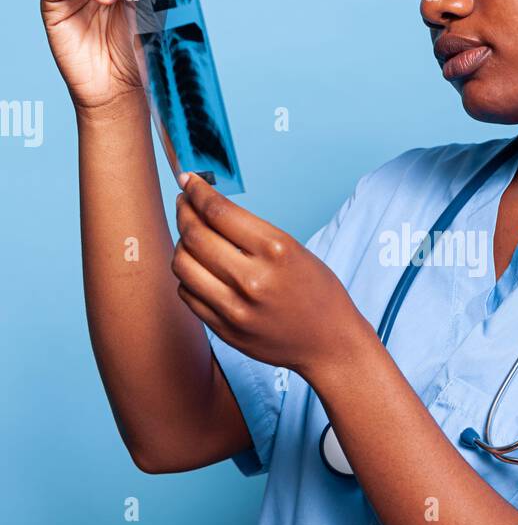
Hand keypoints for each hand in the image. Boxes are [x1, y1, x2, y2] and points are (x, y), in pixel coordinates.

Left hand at [172, 171, 366, 384]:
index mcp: (276, 251)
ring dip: (181, 244)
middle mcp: (253, 279)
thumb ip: (251, 232)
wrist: (329, 343)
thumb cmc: (316, 293)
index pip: (219, 212)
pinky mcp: (224, 329)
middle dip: (184, 211)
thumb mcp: (295, 250)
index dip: (197, 191)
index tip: (189, 182)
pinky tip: (199, 268)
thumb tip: (206, 206)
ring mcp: (235, 308)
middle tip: (184, 203)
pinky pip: (187, 293)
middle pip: (195, 235)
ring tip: (191, 237)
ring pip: (183, 264)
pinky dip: (187, 275)